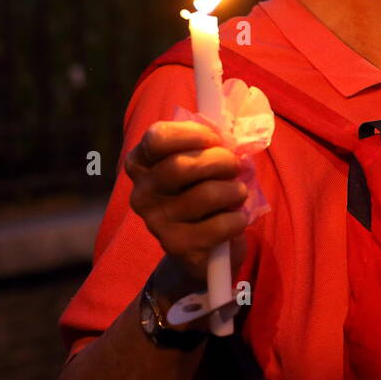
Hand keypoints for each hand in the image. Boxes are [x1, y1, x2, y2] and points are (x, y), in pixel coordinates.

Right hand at [124, 120, 249, 286]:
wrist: (200, 245)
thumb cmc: (203, 190)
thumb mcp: (200, 162)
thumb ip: (209, 146)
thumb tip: (233, 138)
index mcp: (142, 163)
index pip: (158, 137)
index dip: (192, 134)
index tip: (216, 139)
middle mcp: (142, 192)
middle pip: (181, 166)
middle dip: (220, 161)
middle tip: (235, 166)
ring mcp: (156, 221)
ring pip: (205, 194)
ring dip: (234, 190)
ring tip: (238, 193)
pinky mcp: (176, 245)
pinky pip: (218, 225)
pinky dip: (237, 219)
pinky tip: (237, 219)